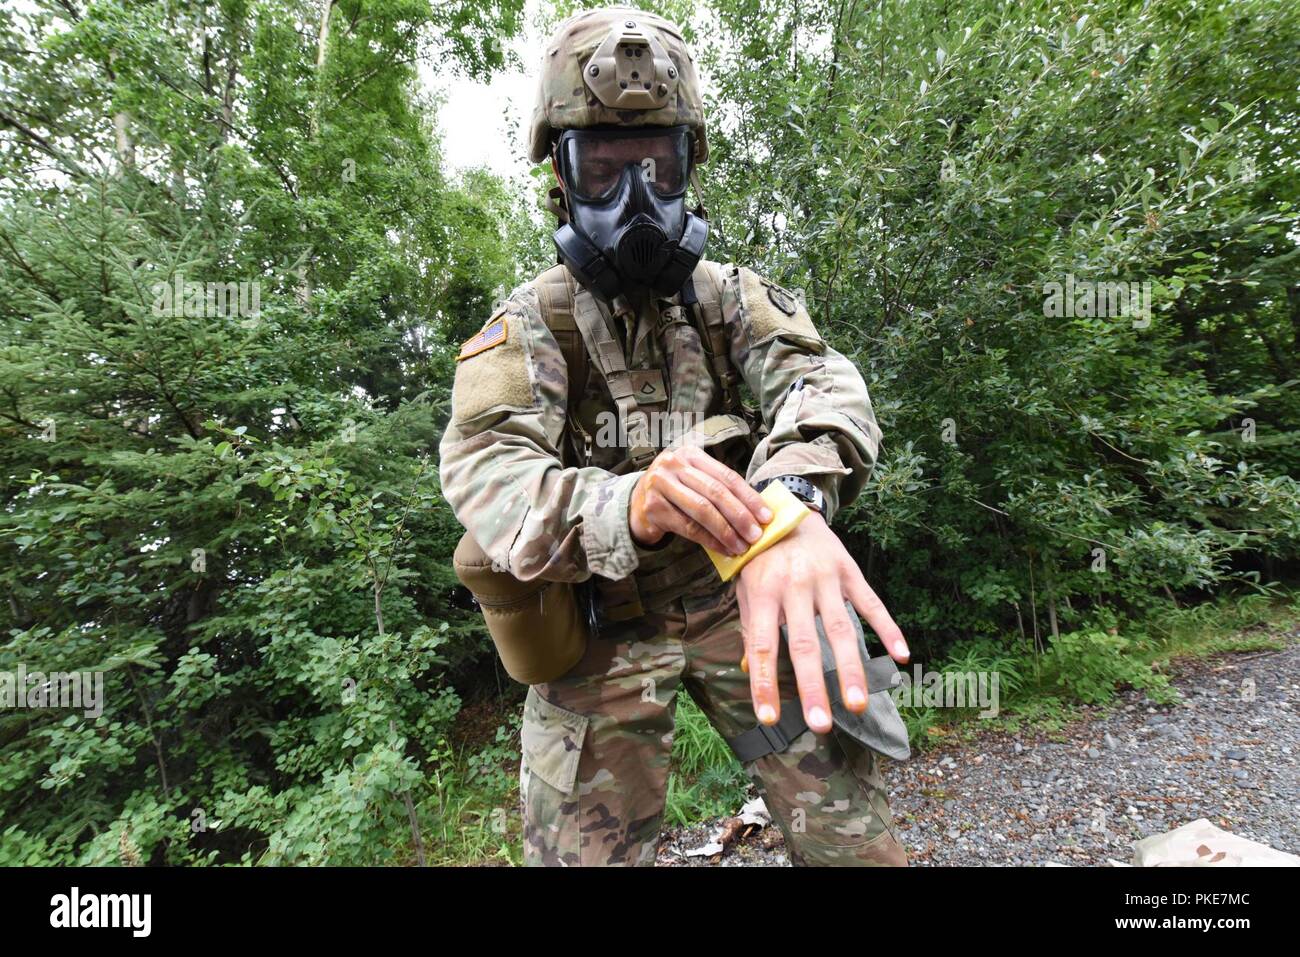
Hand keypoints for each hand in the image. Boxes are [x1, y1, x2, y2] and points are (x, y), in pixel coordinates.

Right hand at [629, 445, 771, 555]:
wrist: (636, 504)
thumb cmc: (675, 493)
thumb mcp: (694, 481)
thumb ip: (719, 489)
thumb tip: (757, 512)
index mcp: (691, 454)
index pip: (726, 476)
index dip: (749, 497)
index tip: (766, 516)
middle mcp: (674, 464)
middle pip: (715, 492)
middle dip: (740, 516)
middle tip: (756, 535)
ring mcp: (661, 484)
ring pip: (702, 510)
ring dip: (726, 531)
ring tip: (742, 546)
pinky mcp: (653, 507)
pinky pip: (688, 527)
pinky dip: (709, 540)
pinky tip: (723, 549)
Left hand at [737, 511, 908, 733]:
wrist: (786, 508)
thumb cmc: (761, 556)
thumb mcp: (746, 587)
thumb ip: (751, 628)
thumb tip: (750, 673)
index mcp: (763, 592)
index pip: (761, 646)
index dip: (764, 683)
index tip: (769, 718)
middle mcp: (795, 586)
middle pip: (804, 644)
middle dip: (813, 687)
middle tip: (820, 724)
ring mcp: (826, 579)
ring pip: (841, 629)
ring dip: (851, 669)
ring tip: (857, 703)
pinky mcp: (851, 571)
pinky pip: (872, 603)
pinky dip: (889, 629)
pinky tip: (902, 656)